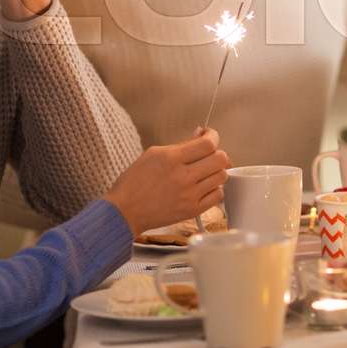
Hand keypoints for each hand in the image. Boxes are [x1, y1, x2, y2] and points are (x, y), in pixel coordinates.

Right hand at [103, 128, 228, 236]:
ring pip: (222, 176)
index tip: (210, 136)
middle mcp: (182, 176)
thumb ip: (180, 145)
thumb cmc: (134, 183)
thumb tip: (200, 135)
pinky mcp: (192, 210)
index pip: (207, 144)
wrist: (124, 212)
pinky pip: (218, 195)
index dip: (213, 136)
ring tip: (204, 172)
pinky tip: (203, 187)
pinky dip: (214, 189)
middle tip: (208, 155)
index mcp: (170, 159)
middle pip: (220, 159)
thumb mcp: (152, 155)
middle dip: (216, 153)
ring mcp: (189, 195)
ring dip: (215, 172)